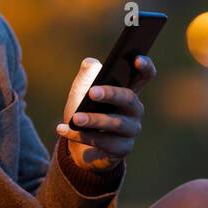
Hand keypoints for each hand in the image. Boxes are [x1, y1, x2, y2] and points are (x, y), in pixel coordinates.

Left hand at [55, 55, 155, 171]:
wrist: (78, 147)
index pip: (144, 76)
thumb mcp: (81, 92)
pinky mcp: (122, 149)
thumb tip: (91, 63)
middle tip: (92, 92)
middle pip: (129, 99)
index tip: (136, 59)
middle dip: (111, 94)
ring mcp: (130, 130)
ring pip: (116, 123)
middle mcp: (134, 110)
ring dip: (94, 120)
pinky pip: (103, 142)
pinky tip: (63, 129)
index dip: (145, 67)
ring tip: (75, 118)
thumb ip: (87, 76)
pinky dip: (80, 135)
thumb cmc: (84, 113)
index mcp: (127, 90)